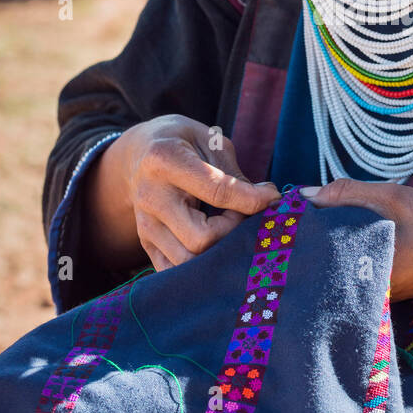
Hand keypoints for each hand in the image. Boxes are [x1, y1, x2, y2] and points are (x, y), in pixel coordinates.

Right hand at [95, 115, 281, 272]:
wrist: (139, 153)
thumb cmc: (183, 142)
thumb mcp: (210, 142)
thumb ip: (234, 175)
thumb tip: (267, 202)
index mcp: (165, 160)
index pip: (217, 192)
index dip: (252, 200)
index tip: (273, 197)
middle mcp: (150, 197)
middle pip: (201, 238)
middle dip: (234, 230)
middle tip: (244, 212)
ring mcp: (145, 225)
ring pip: (188, 262)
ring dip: (219, 249)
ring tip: (228, 225)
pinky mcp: (146, 243)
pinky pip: (174, 270)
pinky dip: (200, 264)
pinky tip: (214, 242)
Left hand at [297, 178, 412, 300]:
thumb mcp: (392, 198)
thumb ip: (349, 193)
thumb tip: (307, 193)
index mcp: (360, 268)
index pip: (314, 249)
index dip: (303, 227)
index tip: (296, 210)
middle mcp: (359, 288)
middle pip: (320, 260)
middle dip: (313, 236)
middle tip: (310, 215)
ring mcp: (367, 294)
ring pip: (333, 265)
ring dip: (328, 244)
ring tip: (325, 224)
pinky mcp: (374, 293)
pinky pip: (347, 270)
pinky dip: (344, 253)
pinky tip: (345, 237)